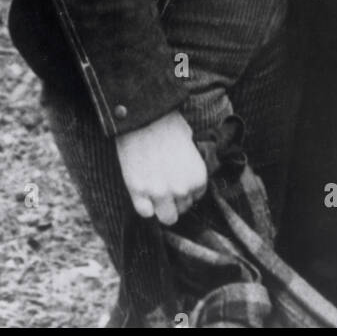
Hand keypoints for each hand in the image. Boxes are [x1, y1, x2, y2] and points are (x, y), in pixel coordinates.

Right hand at [115, 110, 207, 225]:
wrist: (144, 117)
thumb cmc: (168, 124)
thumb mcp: (189, 143)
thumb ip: (190, 165)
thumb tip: (185, 172)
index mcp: (198, 177)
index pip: (196, 196)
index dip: (187, 188)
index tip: (178, 180)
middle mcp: (182, 189)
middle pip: (183, 208)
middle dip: (176, 199)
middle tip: (166, 185)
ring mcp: (160, 193)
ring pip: (167, 218)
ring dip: (163, 207)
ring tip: (156, 194)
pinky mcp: (138, 192)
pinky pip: (145, 212)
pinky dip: (145, 205)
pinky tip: (143, 192)